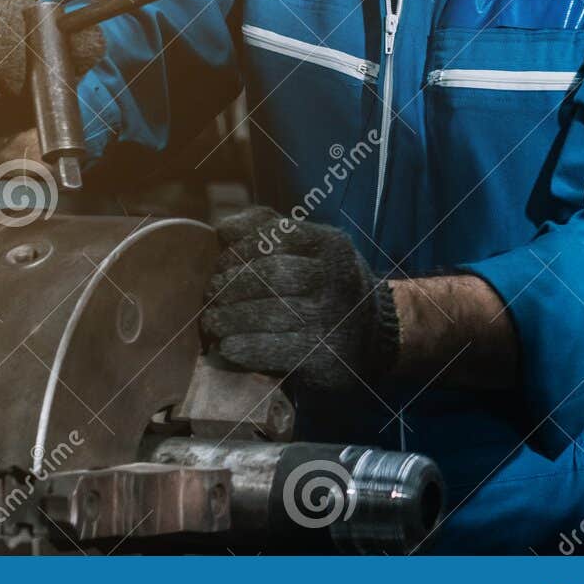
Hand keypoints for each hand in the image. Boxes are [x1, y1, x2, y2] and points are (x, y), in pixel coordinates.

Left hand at [201, 207, 401, 391]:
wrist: (373, 335)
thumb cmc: (326, 285)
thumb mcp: (309, 249)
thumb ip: (267, 231)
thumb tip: (224, 229)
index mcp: (329, 244)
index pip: (275, 236)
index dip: (240, 250)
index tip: (219, 266)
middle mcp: (335, 276)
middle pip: (270, 274)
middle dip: (231, 285)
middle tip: (210, 297)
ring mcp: (332, 317)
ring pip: (270, 311)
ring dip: (231, 318)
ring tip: (211, 322)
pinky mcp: (325, 354)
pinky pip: (277, 349)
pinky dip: (246, 347)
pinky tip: (228, 347)